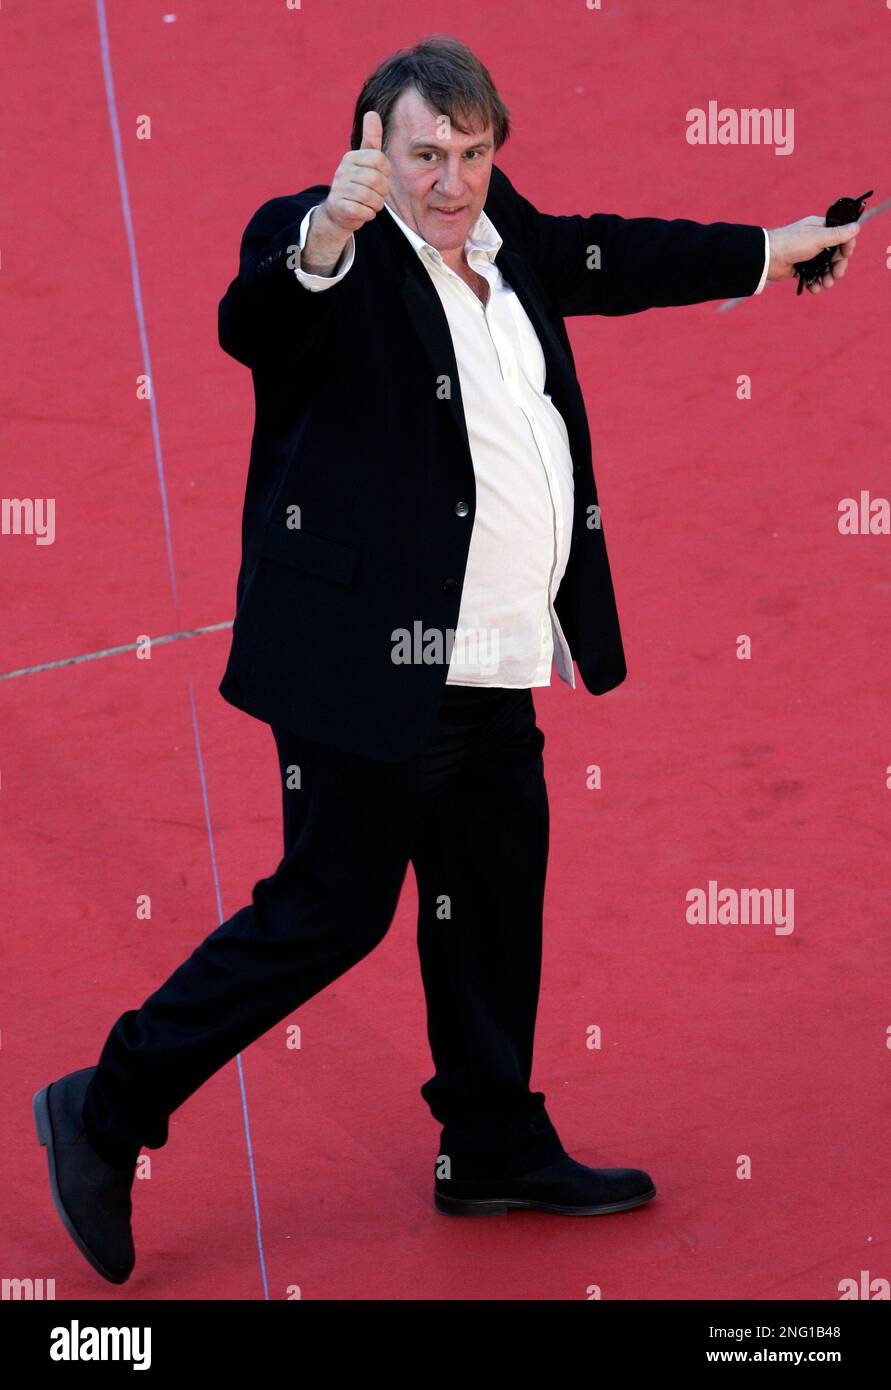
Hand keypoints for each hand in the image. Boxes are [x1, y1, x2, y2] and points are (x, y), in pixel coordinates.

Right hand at [321, 110, 391, 234]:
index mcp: (351, 157)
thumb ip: (371, 139)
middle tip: (377, 193)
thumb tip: (372, 112)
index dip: (386, 172)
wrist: (338, 212)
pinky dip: (368, 214)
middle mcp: (343, 171)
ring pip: (371, 198)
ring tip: (371, 203)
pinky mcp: (339, 206)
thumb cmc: (357, 184)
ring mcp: (339, 189)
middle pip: (377, 180)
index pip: (380, 159)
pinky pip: (363, 211)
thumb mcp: (364, 160)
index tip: (380, 177)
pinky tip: (364, 211)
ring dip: (376, 204)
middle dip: (383, 191)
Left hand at [765, 215, 861, 293]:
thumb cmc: (792, 243)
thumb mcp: (818, 237)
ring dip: (828, 278)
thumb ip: (837, 235)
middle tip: (836, 276)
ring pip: (825, 268)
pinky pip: (812, 276)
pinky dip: (814, 283)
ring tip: (826, 285)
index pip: (841, 236)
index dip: (846, 246)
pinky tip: (813, 288)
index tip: (847, 254)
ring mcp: (807, 255)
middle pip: (835, 255)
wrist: (767, 258)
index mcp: (820, 228)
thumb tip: (856, 226)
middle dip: (838, 267)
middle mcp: (815, 241)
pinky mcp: (799, 268)